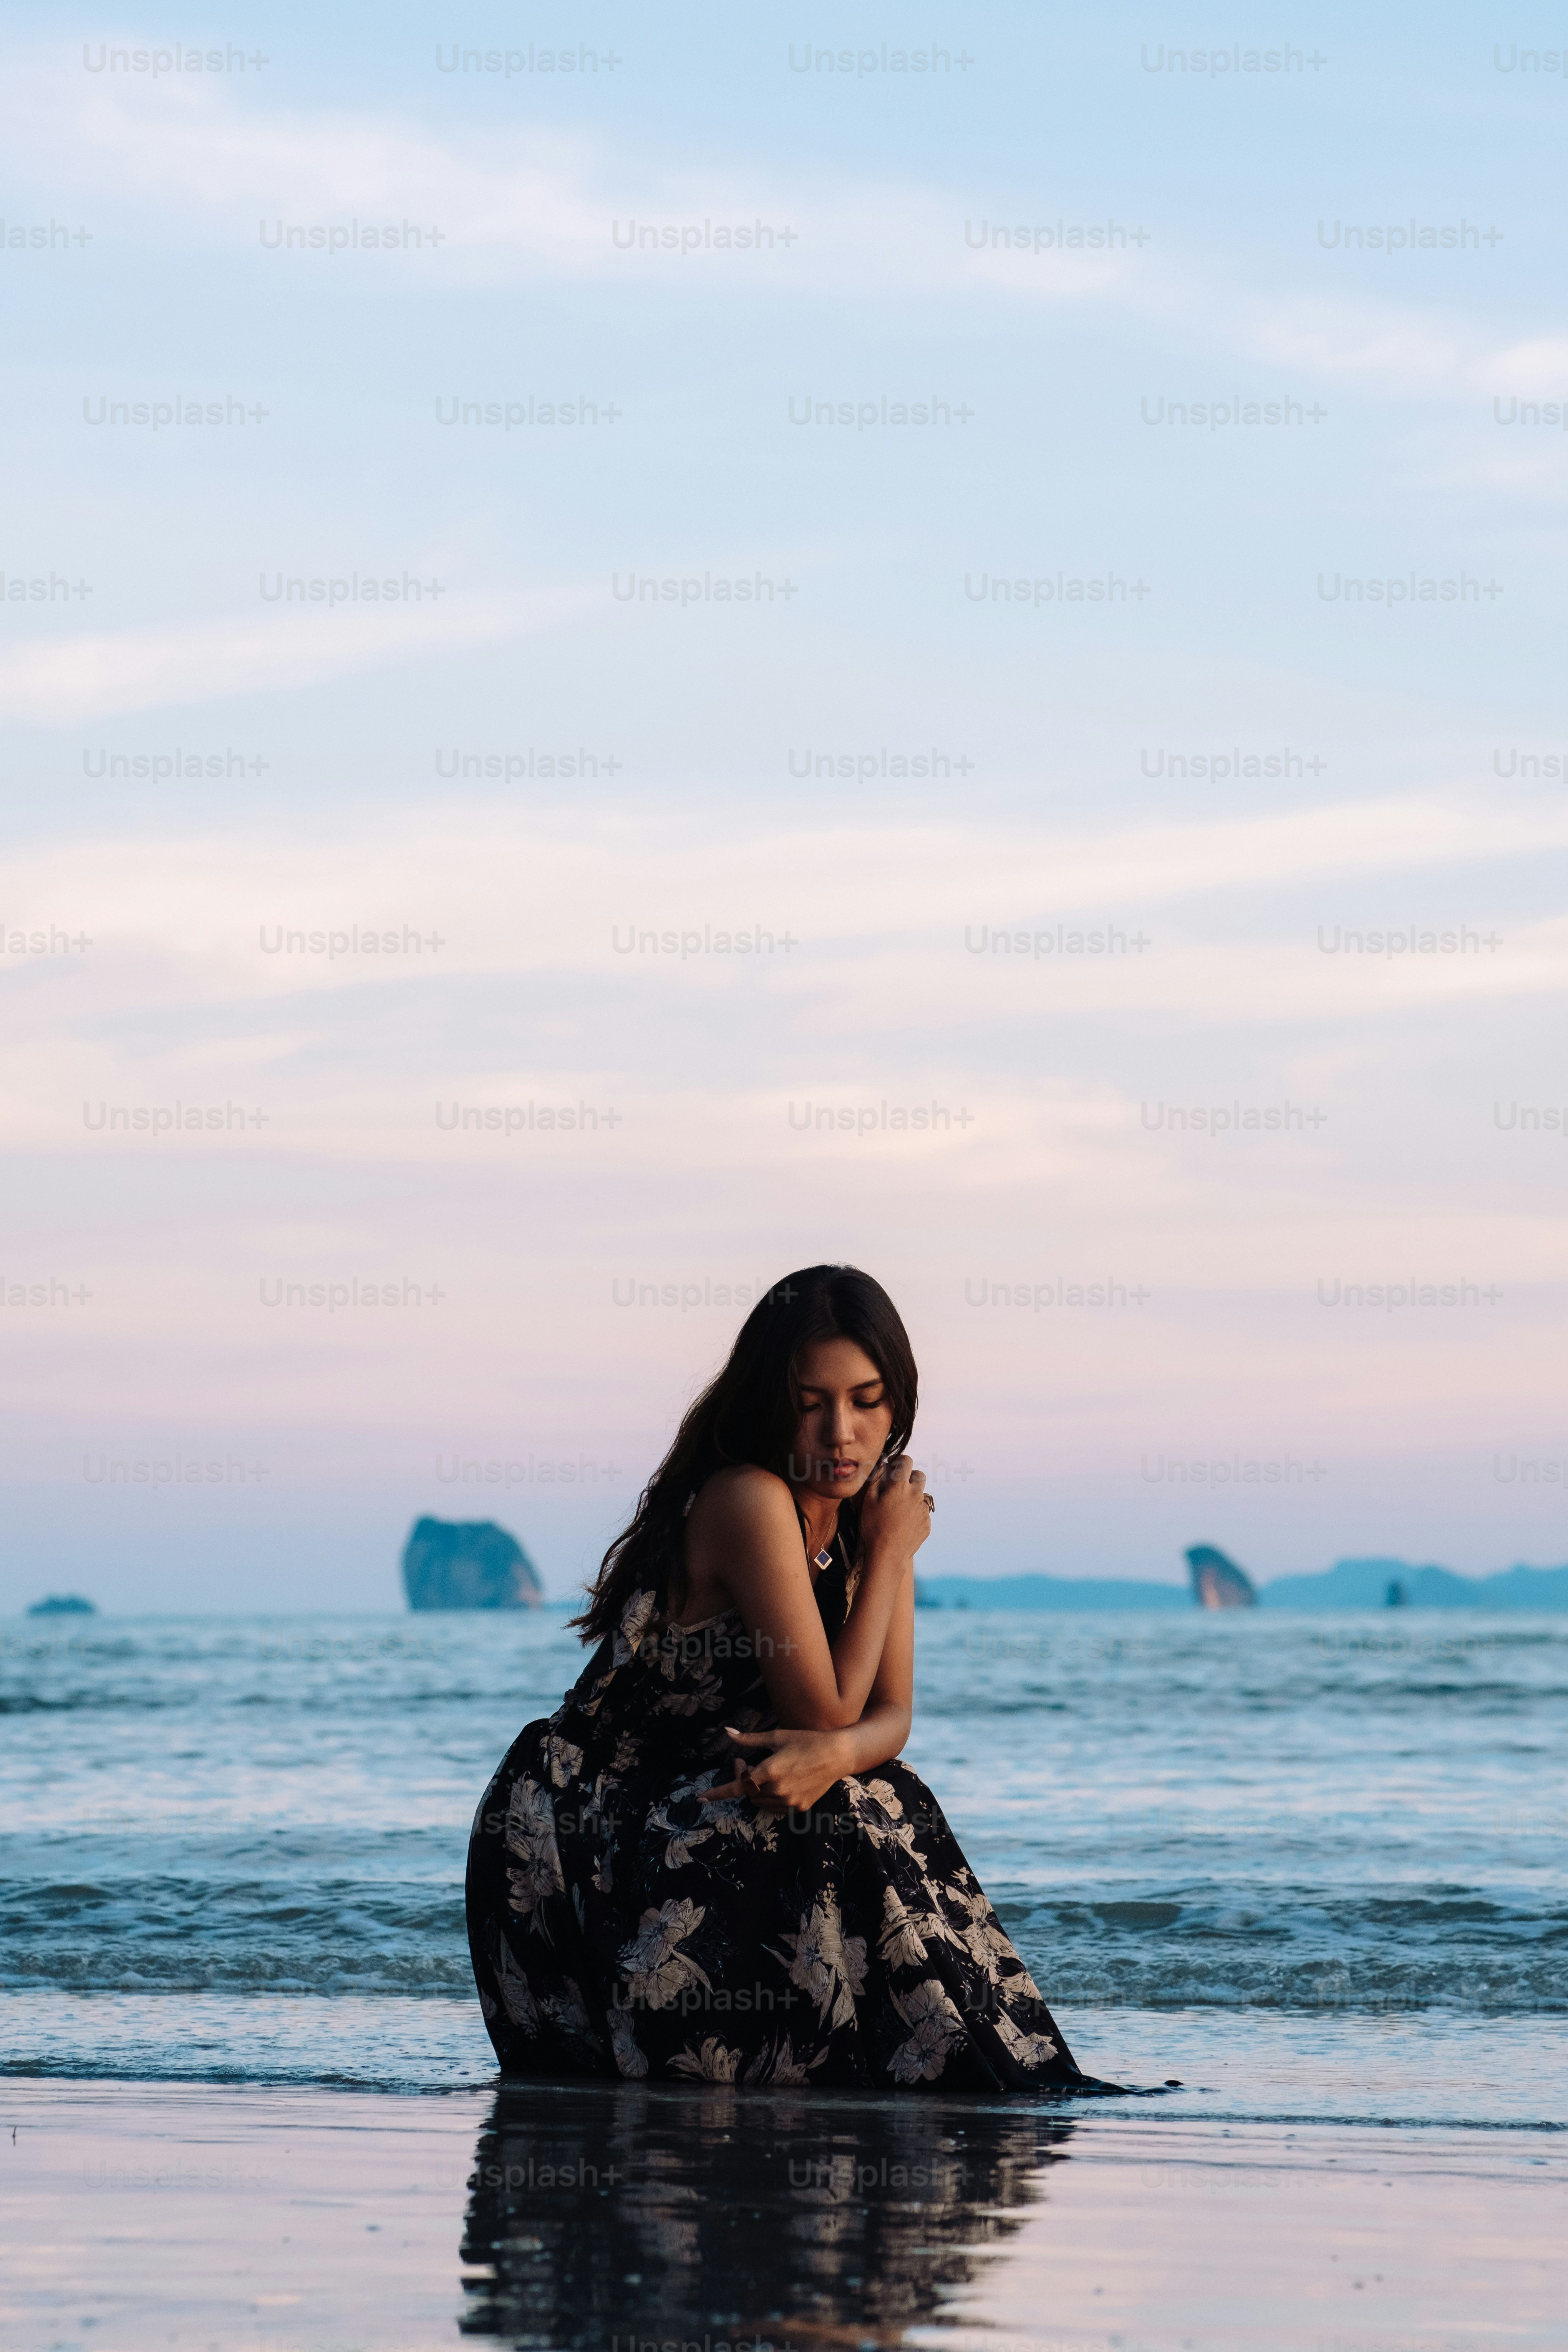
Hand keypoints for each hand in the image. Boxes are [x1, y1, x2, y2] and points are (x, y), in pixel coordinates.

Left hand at [701, 1725, 849, 1814]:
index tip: (701, 1799)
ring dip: (755, 1789)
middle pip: (747, 1792)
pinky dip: (769, 1797)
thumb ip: (750, 1739)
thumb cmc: (806, 1741)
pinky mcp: (798, 1808)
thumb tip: (727, 1733)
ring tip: (765, 1771)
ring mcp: (788, 1802)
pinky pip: (774, 1807)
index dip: (717, 1793)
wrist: (837, 1755)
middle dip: (743, 1779)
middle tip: (747, 1762)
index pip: (737, 1786)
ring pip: (759, 1801)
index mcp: (769, 1771)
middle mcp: (777, 1790)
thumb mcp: (777, 1737)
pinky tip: (779, 1782)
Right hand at [856, 1451, 931, 1563]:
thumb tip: (882, 1465)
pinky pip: (922, 1512)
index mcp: (900, 1486)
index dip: (898, 1461)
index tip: (892, 1467)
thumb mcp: (868, 1501)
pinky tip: (902, 1523)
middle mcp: (916, 1495)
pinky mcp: (927, 1523)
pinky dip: (914, 1513)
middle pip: (919, 1475)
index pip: (906, 1461)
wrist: (888, 1554)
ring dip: (911, 1496)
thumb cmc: (874, 1526)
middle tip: (897, 1486)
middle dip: (909, 1476)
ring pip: (921, 1495)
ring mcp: (923, 1510)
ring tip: (897, 1510)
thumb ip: (876, 1479)